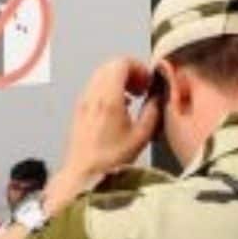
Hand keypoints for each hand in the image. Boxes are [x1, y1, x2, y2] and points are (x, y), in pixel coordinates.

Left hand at [60, 58, 159, 185]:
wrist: (82, 175)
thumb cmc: (110, 160)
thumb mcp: (141, 136)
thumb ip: (153, 111)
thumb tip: (159, 97)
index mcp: (108, 98)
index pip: (121, 63)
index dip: (139, 67)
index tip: (148, 82)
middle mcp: (92, 96)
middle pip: (110, 66)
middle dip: (130, 71)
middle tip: (143, 87)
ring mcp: (83, 102)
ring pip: (101, 76)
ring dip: (119, 80)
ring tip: (133, 97)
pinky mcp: (79, 111)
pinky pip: (94, 88)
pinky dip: (108, 89)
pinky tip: (119, 107)